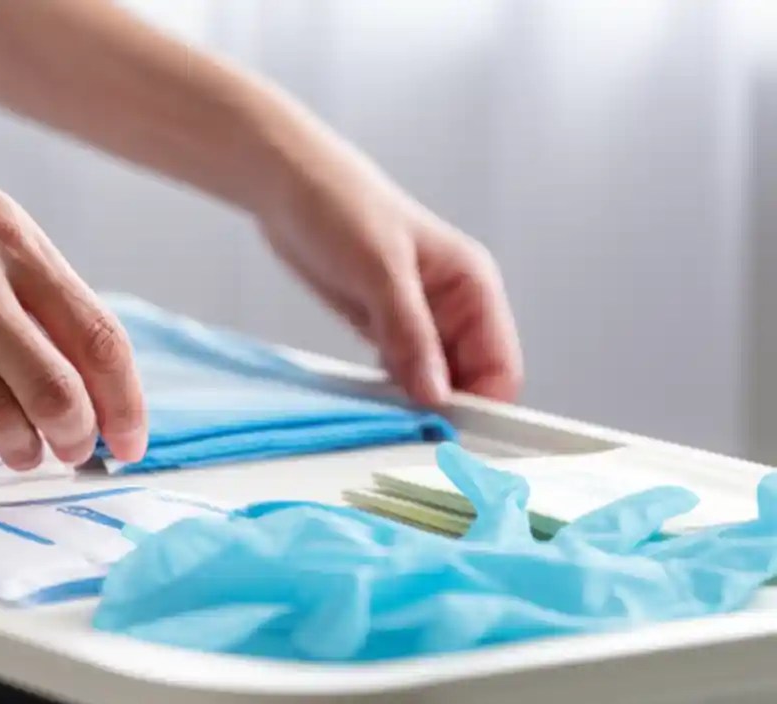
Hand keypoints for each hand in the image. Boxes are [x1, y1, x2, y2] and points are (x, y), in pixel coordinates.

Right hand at [0, 102, 146, 468]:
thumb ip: (21, 282)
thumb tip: (75, 364)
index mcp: (7, 236)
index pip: (96, 335)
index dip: (123, 401)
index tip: (128, 438)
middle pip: (55, 385)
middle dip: (76, 436)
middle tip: (71, 453)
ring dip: (16, 447)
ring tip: (17, 453)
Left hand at [259, 142, 522, 405]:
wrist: (287, 185)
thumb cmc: (341, 207)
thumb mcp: (380, 272)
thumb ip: (410, 336)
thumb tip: (437, 396)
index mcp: (473, 287)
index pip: (500, 366)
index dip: (482, 404)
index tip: (450, 433)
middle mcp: (453, 308)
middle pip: (468, 383)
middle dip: (443, 409)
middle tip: (409, 431)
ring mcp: (418, 320)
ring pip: (431, 383)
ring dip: (412, 403)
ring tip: (384, 415)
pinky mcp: (384, 327)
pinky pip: (398, 374)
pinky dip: (387, 390)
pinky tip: (367, 397)